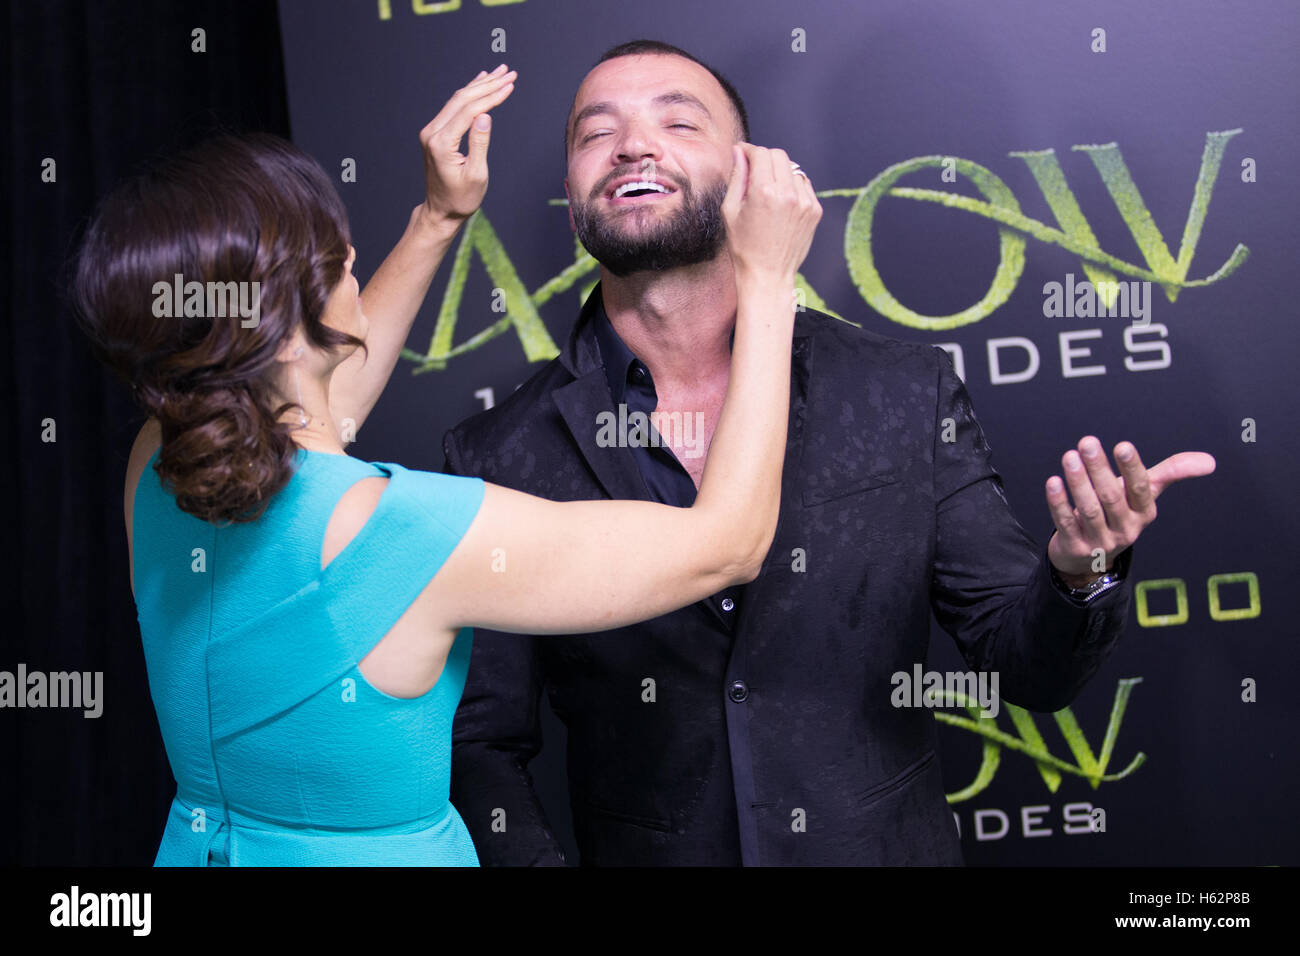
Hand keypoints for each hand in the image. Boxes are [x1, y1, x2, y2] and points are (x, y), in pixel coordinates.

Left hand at [418, 64, 516, 225]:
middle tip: (510, 73)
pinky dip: (469, 94)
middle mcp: (432, 133)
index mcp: (442, 144)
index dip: (491, 96)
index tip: (510, 85)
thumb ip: (479, 143)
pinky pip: (453, 107)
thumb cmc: (461, 198)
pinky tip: (479, 82)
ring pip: (457, 100)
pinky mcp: (435, 133)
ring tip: (500, 72)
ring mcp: (431, 131)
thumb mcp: (476, 175)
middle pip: (462, 99)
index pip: (469, 110)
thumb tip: (485, 115)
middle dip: (488, 84)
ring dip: (480, 85)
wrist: (441, 210)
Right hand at [721, 143, 821, 281]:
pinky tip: (781, 204)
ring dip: (780, 173)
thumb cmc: (744, 246)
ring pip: (793, 169)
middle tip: (754, 171)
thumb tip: (739, 152)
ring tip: (768, 192)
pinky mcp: (815, 210)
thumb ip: (736, 176)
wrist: (768, 275)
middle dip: (764, 158)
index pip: (760, 153)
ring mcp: (805, 202)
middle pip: (779, 155)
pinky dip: (792, 187)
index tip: (743, 154)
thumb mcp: (730, 210)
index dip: (749, 150)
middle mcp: (788, 194)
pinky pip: (804, 185)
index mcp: (764, 192)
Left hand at [1045, 436, 1215, 580]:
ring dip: (1078, 482)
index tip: (1122, 445)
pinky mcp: (1076, 548)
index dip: (1132, 468)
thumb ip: (1171, 473)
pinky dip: (1059, 502)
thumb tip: (1210, 461)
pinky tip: (1053, 482)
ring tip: (1069, 456)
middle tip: (1087, 442)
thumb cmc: (1118, 513)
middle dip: (1100, 469)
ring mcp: (1100, 541)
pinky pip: (1066, 523)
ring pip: (1089, 510)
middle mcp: (1126, 529)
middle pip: (1112, 497)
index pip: (1141, 489)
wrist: (1090, 557)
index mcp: (1144, 513)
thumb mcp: (1144, 495)